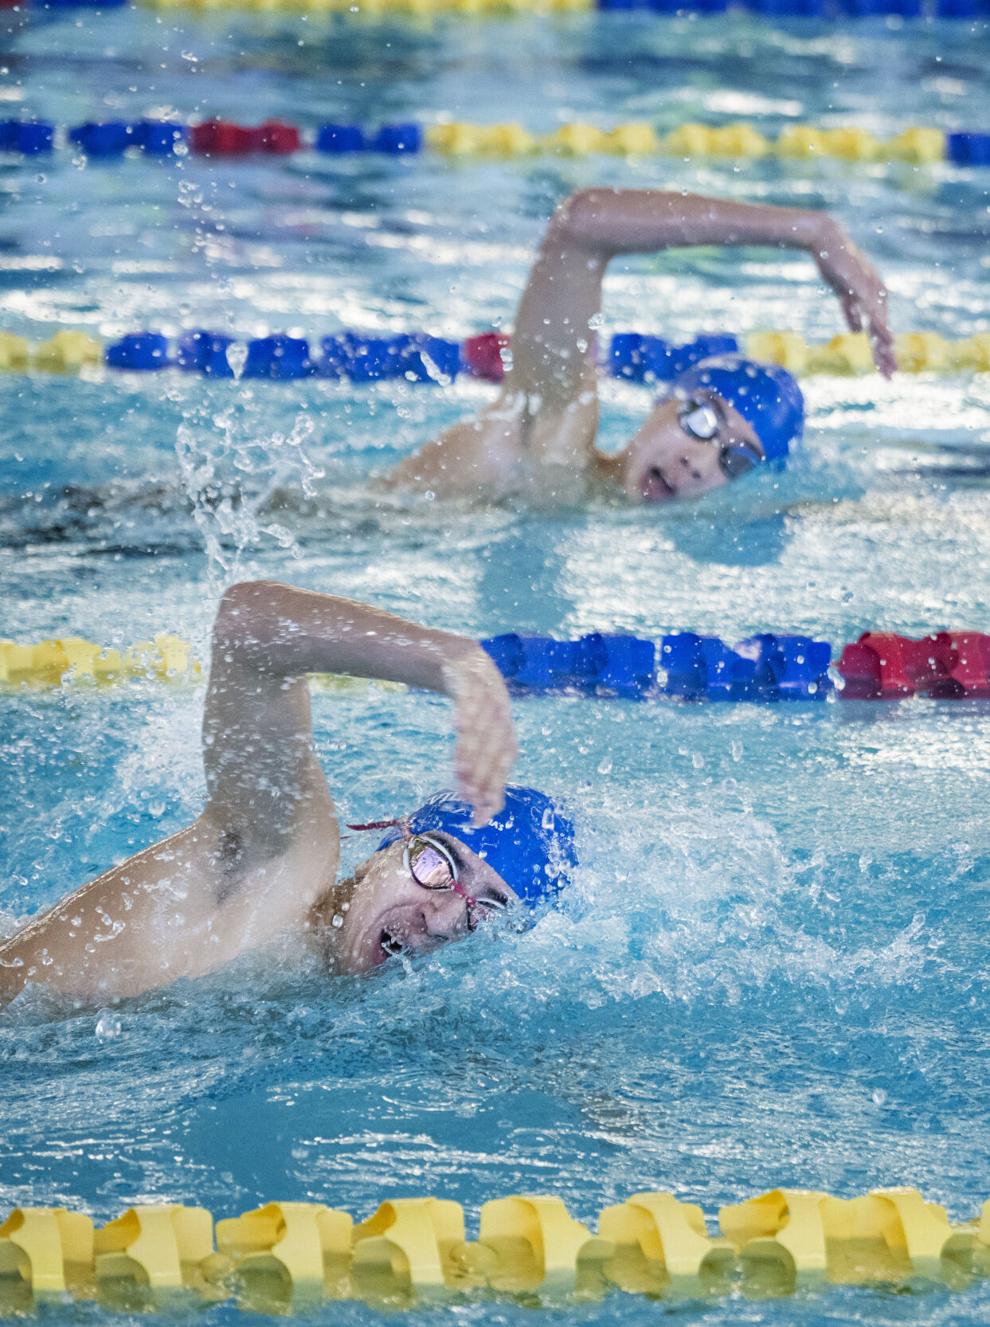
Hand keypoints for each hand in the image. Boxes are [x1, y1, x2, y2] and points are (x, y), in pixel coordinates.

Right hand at [442, 645, 517, 825]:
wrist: (465, 664)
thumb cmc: (472, 712)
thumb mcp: (477, 744)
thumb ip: (480, 777)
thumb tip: (481, 818)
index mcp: (506, 734)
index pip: (504, 764)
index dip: (494, 788)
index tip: (481, 813)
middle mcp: (502, 716)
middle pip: (495, 747)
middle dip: (482, 773)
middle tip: (467, 796)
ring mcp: (489, 695)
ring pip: (483, 724)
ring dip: (473, 747)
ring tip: (460, 770)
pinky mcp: (471, 678)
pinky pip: (470, 695)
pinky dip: (467, 709)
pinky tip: (458, 725)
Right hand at [810, 216, 895, 377]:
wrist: (825, 239)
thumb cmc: (833, 263)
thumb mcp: (843, 292)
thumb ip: (852, 312)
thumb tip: (858, 331)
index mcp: (873, 297)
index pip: (879, 329)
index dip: (881, 350)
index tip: (884, 368)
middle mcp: (877, 294)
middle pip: (883, 331)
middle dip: (886, 355)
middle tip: (891, 376)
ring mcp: (871, 291)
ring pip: (880, 325)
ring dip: (884, 348)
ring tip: (889, 366)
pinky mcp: (862, 287)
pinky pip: (873, 312)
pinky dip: (880, 326)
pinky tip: (886, 339)